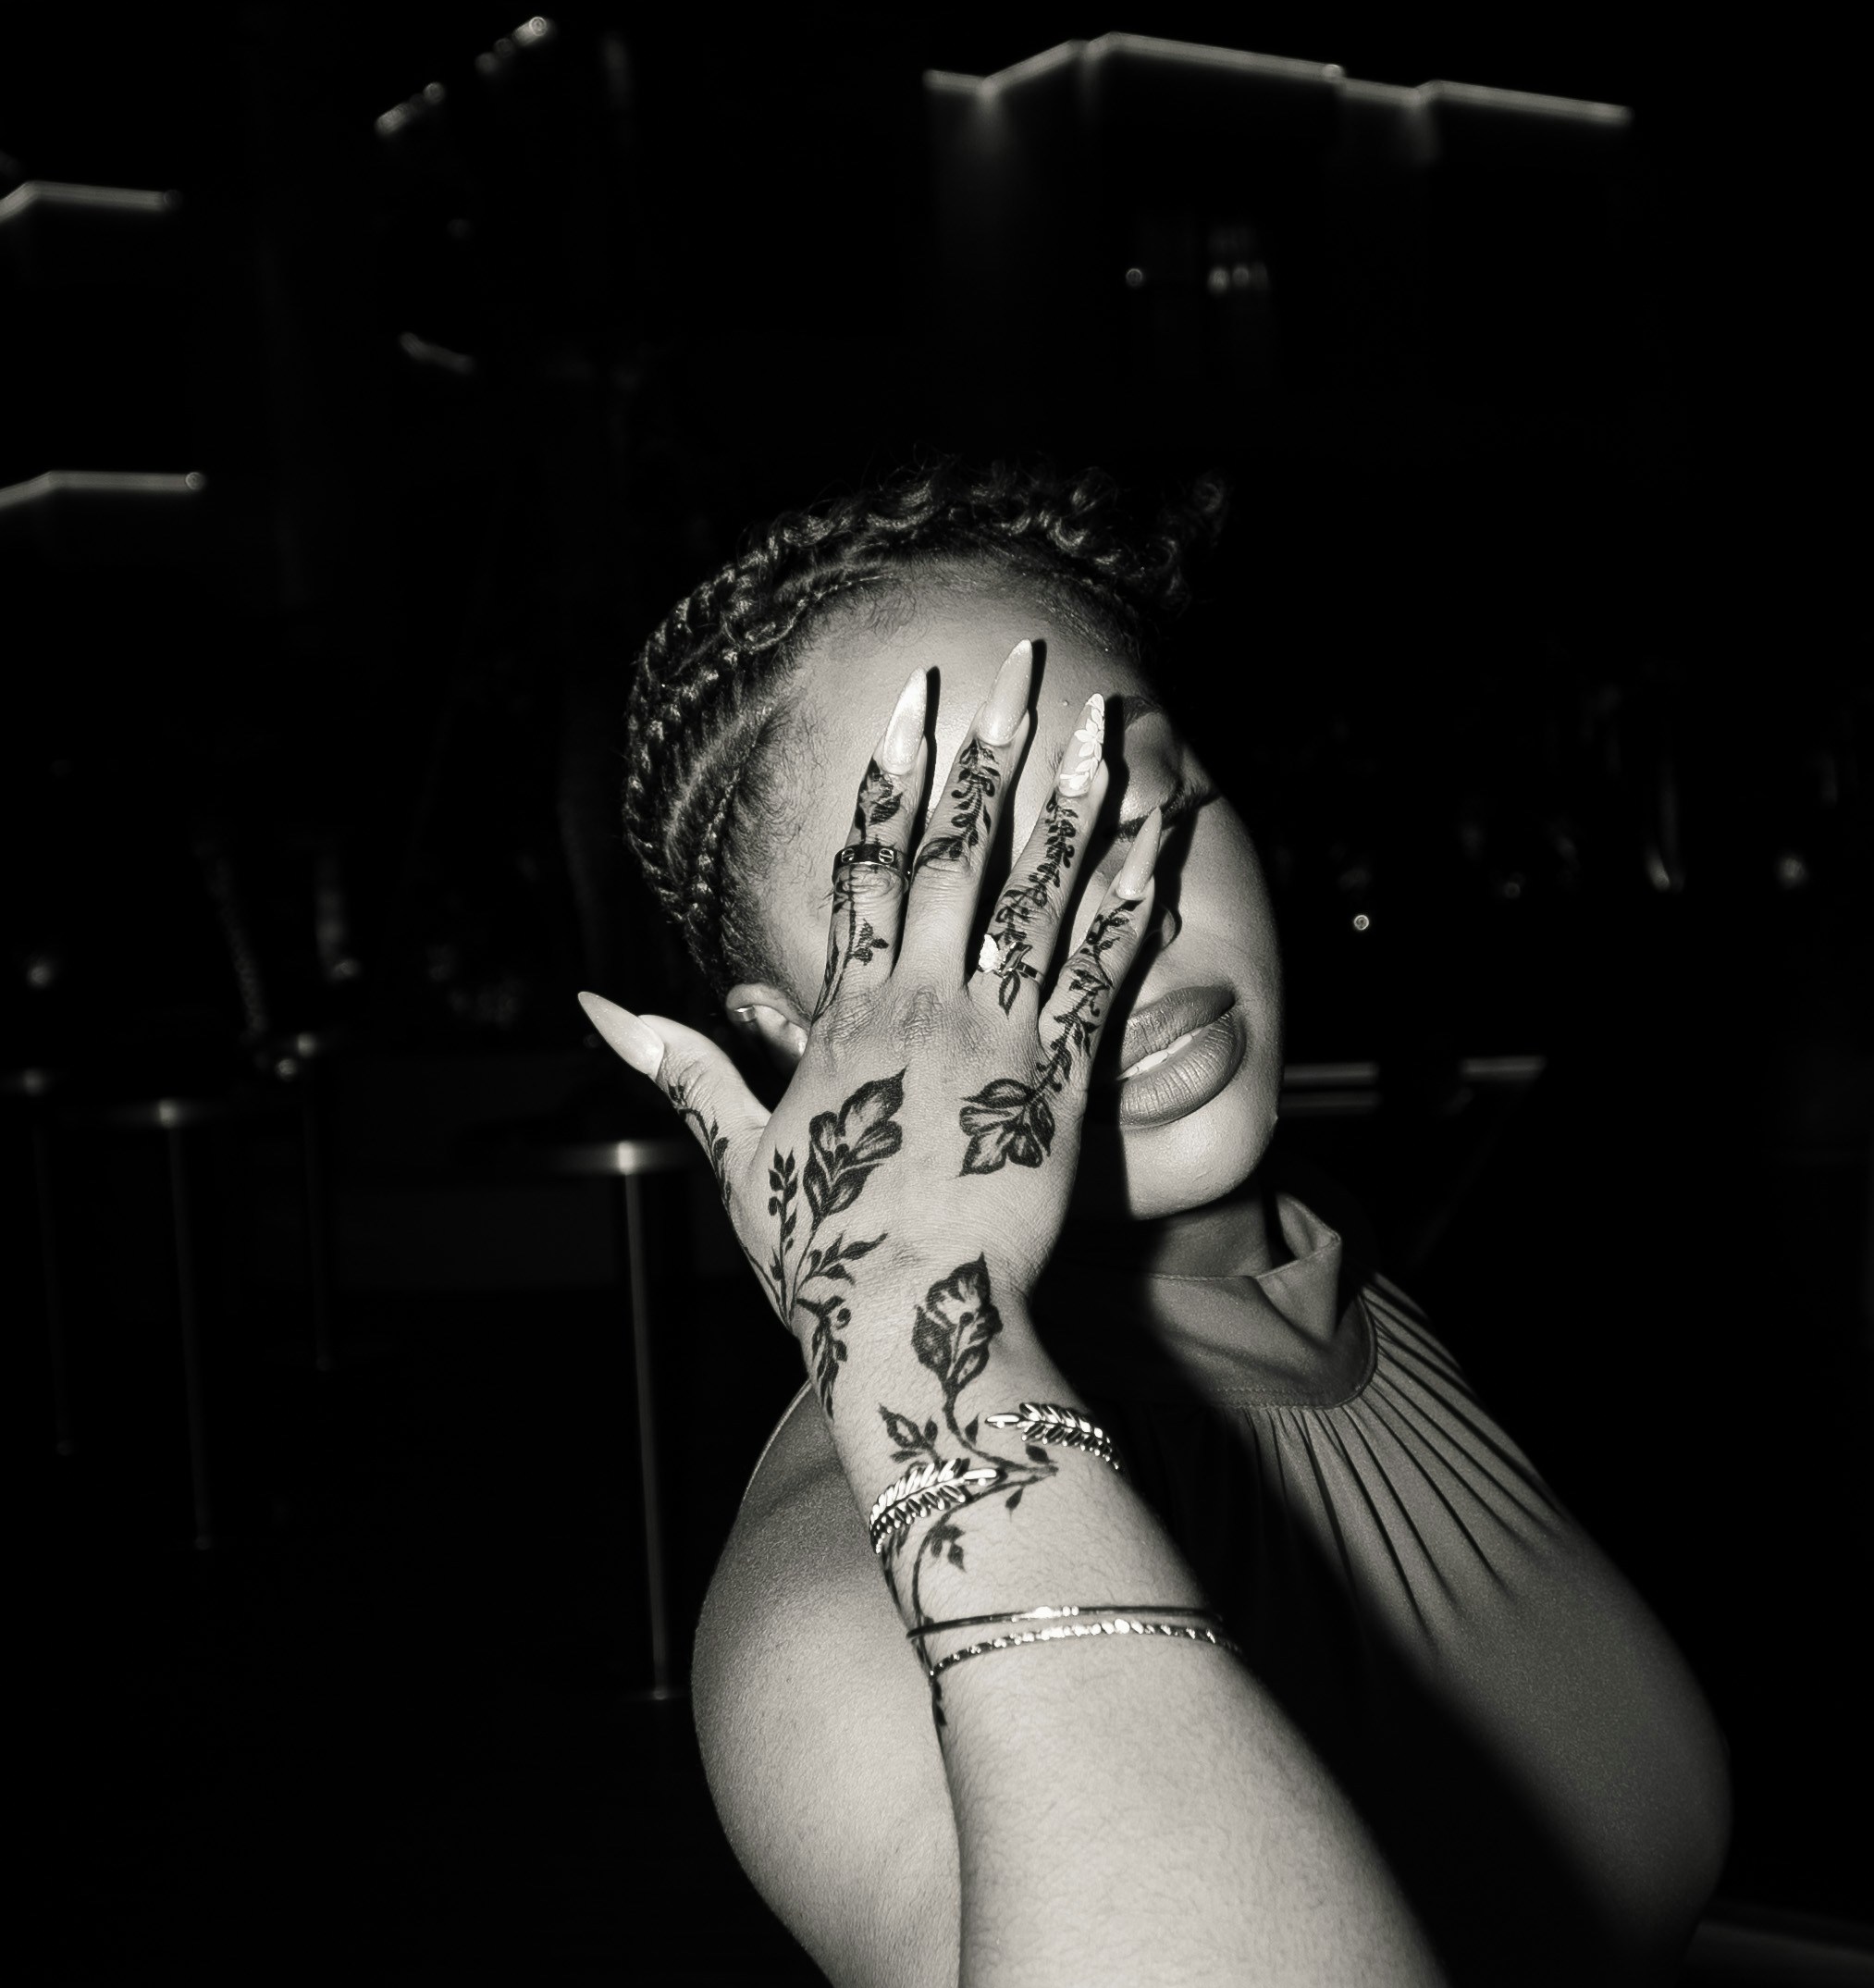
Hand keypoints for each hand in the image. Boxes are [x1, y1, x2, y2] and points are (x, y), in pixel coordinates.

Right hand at [577, 639, 1162, 1410]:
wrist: (910, 1322)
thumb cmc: (821, 1252)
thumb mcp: (736, 1151)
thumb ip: (678, 1065)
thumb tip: (596, 1008)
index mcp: (847, 1012)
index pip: (867, 865)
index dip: (893, 775)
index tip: (915, 701)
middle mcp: (923, 1003)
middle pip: (956, 852)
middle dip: (990, 751)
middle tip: (1021, 665)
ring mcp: (996, 1035)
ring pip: (1041, 896)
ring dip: (1076, 803)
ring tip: (1109, 721)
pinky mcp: (1062, 1080)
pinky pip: (1106, 974)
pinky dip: (1137, 902)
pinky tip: (1164, 839)